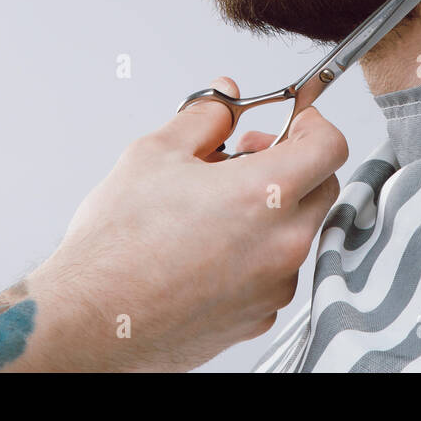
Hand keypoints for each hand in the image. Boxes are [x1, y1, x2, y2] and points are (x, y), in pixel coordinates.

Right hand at [14, 77, 347, 371]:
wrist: (90, 320)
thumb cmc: (115, 245)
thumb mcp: (155, 153)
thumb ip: (204, 116)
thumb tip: (226, 100)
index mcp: (264, 195)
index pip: (330, 146)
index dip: (311, 124)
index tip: (290, 122)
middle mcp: (282, 245)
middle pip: (321, 188)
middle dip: (291, 163)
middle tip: (244, 156)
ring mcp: (273, 286)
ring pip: (297, 232)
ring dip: (271, 211)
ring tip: (214, 205)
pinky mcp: (257, 318)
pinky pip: (275, 272)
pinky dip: (255, 252)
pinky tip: (208, 246)